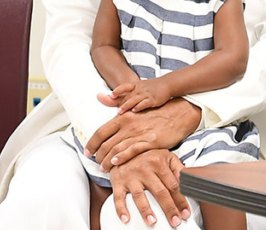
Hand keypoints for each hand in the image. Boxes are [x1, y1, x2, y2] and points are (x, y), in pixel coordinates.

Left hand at [86, 97, 201, 171]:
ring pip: (116, 149)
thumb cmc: (156, 113)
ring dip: (106, 161)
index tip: (87, 152)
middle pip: (106, 143)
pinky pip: (131, 151)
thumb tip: (100, 96)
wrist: (178, 114)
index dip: (91, 144)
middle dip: (98, 156)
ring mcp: (139, 133)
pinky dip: (121, 158)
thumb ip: (117, 106)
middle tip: (96, 163)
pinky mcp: (150, 141)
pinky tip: (115, 164)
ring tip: (103, 168)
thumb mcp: (135, 108)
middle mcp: (129, 124)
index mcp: (124, 117)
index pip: (100, 132)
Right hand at [109, 149, 190, 227]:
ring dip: (146, 211)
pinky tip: (126, 219)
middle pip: (160, 192)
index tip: (185, 212)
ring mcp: (131, 176)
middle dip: (169, 208)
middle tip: (175, 221)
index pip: (173, 185)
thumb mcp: (166, 156)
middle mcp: (145, 169)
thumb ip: (178, 168)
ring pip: (140, 196)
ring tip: (153, 222)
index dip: (180, 200)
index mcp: (159, 163)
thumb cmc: (148, 155)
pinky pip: (119, 198)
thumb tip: (188, 181)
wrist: (124, 149)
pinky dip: (121, 209)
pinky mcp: (118, 182)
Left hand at [112, 80, 172, 113]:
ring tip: (120, 112)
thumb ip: (128, 93)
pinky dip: (139, 106)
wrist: (168, 84)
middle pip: (128, 96)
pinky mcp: (153, 99)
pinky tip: (135, 110)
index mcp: (136, 85)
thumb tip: (112, 99)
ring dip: (126, 105)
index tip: (112, 95)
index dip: (118, 90)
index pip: (124, 86)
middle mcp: (140, 89)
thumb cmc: (152, 87)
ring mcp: (146, 94)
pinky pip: (144, 103)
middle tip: (115, 111)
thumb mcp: (140, 87)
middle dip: (121, 103)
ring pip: (134, 99)